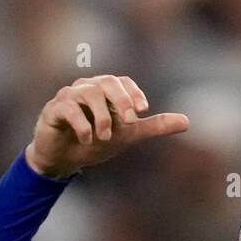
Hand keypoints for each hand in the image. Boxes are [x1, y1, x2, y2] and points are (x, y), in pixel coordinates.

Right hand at [24, 74, 189, 178]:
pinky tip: (88, 138)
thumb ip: (155, 126)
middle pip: (108, 82)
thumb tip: (187, 122)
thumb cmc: (96, 140)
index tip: (143, 111)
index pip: (123, 82)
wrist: (63, 159)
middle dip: (122, 100)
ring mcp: (69, 96)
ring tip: (105, 137)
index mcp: (106, 90)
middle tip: (130, 122)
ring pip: (89, 93)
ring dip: (101, 117)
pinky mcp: (53, 109)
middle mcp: (88, 88)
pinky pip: (68, 108)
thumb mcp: (128, 135)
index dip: (133, 93)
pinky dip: (81, 123)